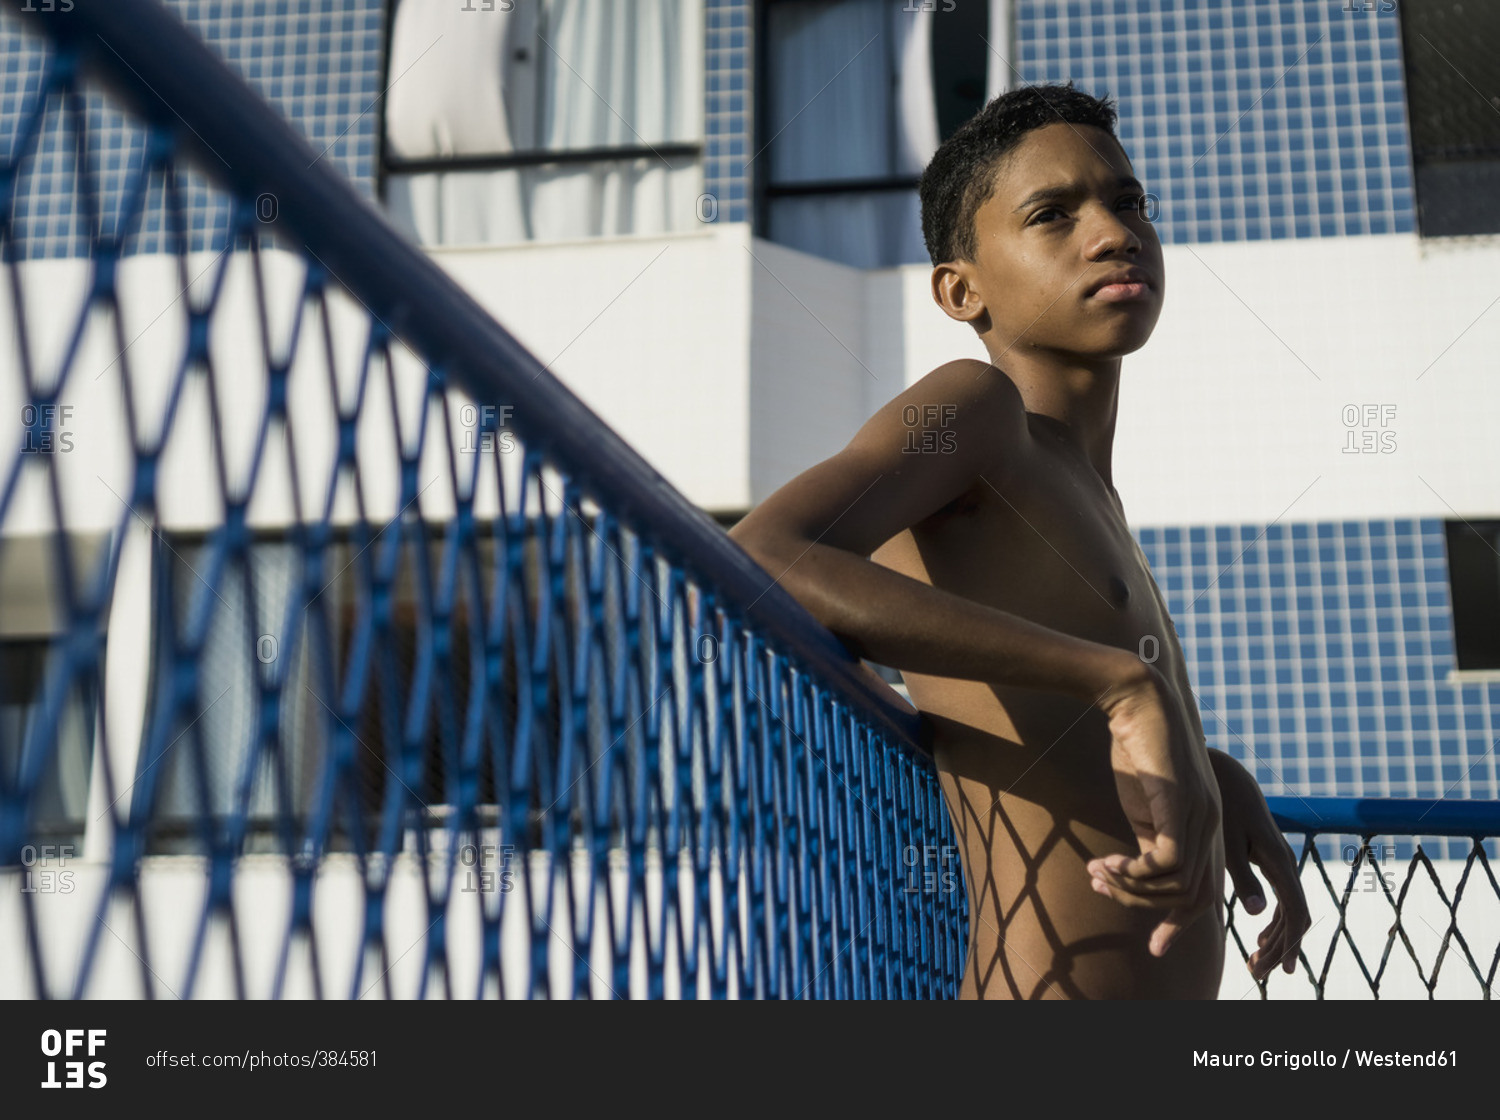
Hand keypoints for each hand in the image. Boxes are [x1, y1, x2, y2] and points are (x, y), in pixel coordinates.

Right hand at [1086, 663, 1221, 957]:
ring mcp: (1200, 815)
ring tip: (1098, 872)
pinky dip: (1137, 873)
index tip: (1155, 947)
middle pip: (1194, 896)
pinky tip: (1110, 862)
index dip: (1180, 922)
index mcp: (1206, 825)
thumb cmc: (1135, 744)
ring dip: (1133, 889)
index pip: (1204, 890)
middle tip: (1101, 890)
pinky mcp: (1180, 805)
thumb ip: (1148, 836)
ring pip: (1179, 884)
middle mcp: (1213, 825)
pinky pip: (1167, 863)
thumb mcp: (1143, 800)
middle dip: (1148, 909)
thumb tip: (1136, 874)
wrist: (1136, 699)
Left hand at [1208, 750, 1310, 981]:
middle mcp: (1285, 863)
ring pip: (1289, 909)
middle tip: (1258, 973)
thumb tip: (1256, 912)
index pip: (1296, 912)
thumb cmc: (1222, 805)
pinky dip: (1273, 920)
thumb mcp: (1228, 841)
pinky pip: (1281, 897)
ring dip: (1277, 938)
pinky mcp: (1268, 858)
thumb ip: (1241, 875)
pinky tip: (1258, 937)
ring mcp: (1279, 861)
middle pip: (1295, 917)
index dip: (1289, 943)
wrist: (1225, 773)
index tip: (1279, 969)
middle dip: (1280, 948)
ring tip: (1256, 962)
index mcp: (1278, 861)